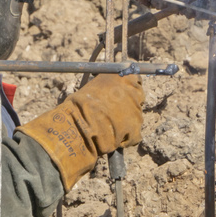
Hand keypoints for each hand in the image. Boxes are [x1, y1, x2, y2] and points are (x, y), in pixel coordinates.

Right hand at [16, 73, 143, 190]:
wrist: (77, 125)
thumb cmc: (79, 105)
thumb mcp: (94, 87)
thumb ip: (109, 87)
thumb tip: (112, 89)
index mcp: (122, 78)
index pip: (135, 79)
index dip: (129, 87)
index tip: (122, 93)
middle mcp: (132, 92)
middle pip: (138, 98)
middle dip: (128, 104)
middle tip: (115, 111)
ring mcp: (136, 111)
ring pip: (136, 117)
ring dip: (127, 121)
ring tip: (110, 126)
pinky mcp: (136, 130)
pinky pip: (135, 135)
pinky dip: (127, 138)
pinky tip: (114, 138)